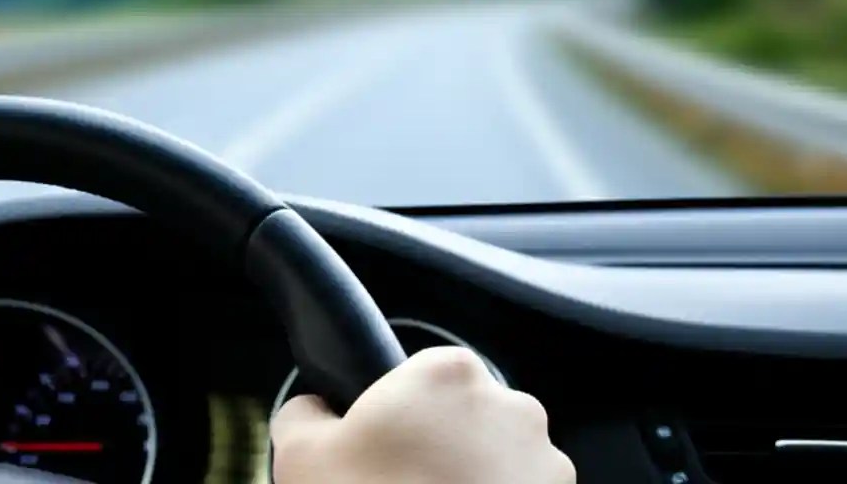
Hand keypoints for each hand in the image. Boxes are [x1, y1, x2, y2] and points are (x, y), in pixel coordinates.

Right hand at [272, 347, 574, 483]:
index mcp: (449, 373)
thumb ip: (304, 411)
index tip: (380, 450)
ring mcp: (546, 461)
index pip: (421, 373)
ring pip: (499, 460)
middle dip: (440, 448)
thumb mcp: (300, 454)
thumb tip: (315, 407)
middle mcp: (511, 405)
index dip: (397, 411)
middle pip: (465, 416)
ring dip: (473, 482)